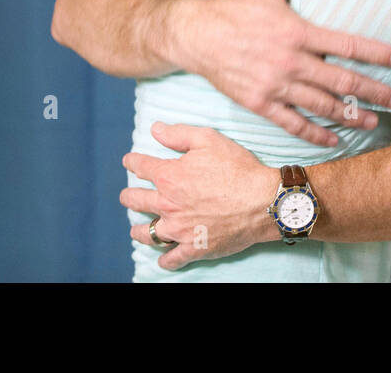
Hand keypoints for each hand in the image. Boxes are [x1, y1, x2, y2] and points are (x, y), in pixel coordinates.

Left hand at [121, 122, 277, 270]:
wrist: (262, 201)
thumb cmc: (238, 168)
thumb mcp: (209, 139)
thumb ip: (179, 134)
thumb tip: (155, 129)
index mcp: (170, 176)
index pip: (141, 167)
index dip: (133, 162)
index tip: (129, 161)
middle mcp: (168, 204)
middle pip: (137, 201)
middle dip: (129, 196)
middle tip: (127, 196)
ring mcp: (179, 229)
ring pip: (148, 233)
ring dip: (139, 230)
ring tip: (136, 229)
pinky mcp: (194, 247)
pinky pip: (172, 258)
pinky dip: (165, 260)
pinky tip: (162, 260)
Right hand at [169, 0, 390, 146]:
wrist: (194, 35)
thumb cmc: (233, 5)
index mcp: (297, 32)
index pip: (347, 45)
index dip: (376, 53)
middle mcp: (290, 62)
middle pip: (341, 82)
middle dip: (374, 92)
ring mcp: (275, 86)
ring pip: (322, 106)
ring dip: (352, 116)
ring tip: (376, 122)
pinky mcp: (260, 103)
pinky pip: (293, 123)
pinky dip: (316, 134)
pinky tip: (335, 139)